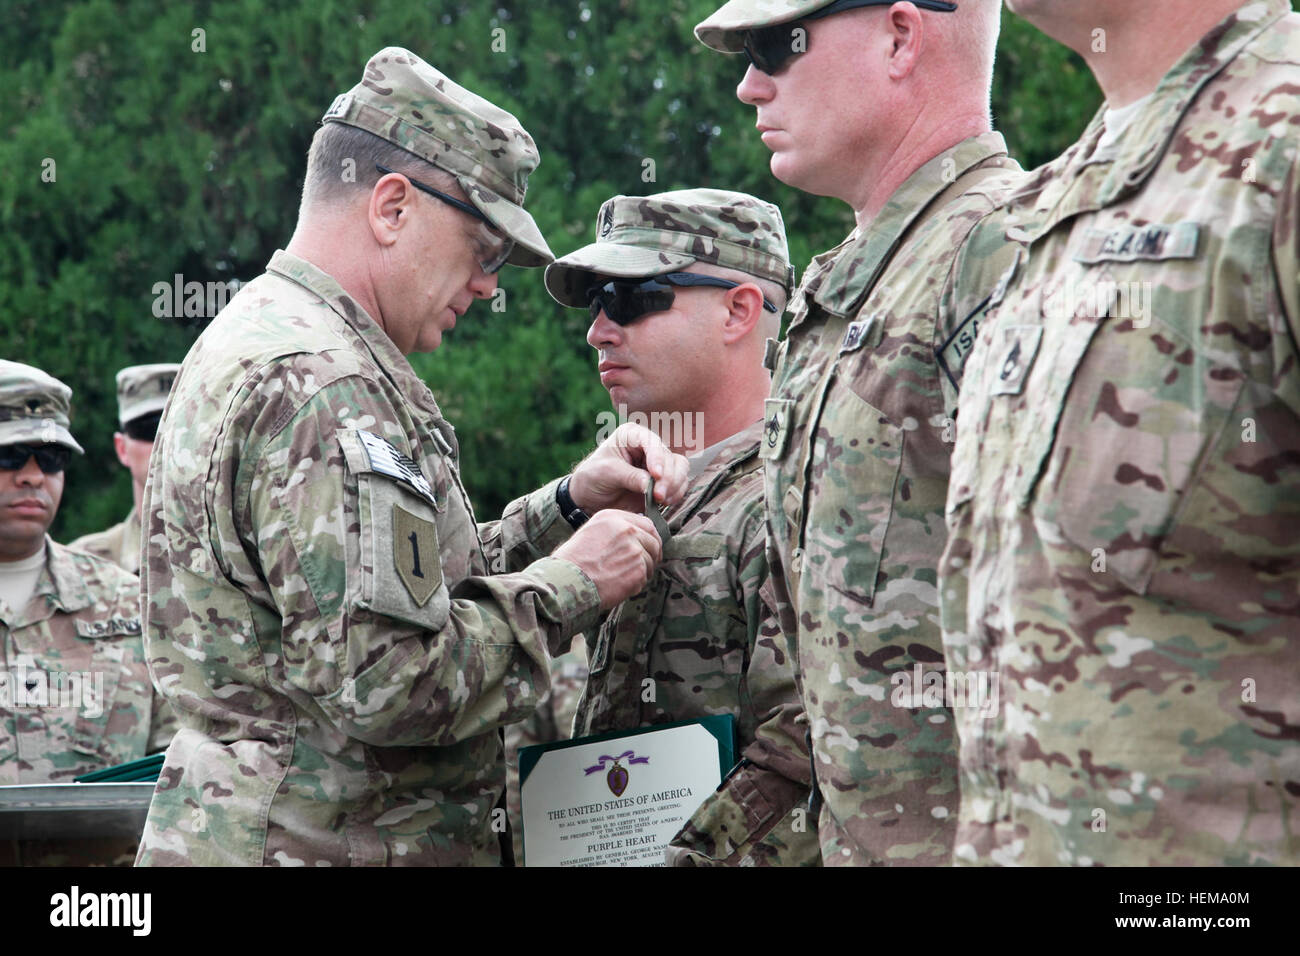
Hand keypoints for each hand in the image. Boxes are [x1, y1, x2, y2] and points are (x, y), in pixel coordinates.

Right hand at [553, 510, 661, 608]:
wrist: (567, 581)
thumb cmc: (573, 562)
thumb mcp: (590, 533)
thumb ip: (614, 531)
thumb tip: (634, 537)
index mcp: (612, 518)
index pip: (646, 523)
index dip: (650, 537)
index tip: (648, 546)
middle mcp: (626, 530)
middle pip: (654, 541)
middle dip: (652, 554)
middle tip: (644, 565)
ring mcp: (634, 549)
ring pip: (650, 561)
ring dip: (642, 571)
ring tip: (621, 578)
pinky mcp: (638, 569)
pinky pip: (645, 577)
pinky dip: (636, 584)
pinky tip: (618, 585)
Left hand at [568, 423, 689, 514]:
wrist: (589, 498)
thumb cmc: (593, 477)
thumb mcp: (607, 473)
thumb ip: (630, 476)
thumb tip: (650, 484)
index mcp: (632, 435)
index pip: (652, 442)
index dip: (657, 457)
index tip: (656, 475)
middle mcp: (648, 447)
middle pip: (670, 457)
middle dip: (668, 477)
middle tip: (658, 495)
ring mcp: (657, 464)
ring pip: (679, 469)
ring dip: (674, 486)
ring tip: (661, 500)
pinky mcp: (662, 482)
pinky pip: (679, 484)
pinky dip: (676, 494)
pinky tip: (664, 503)